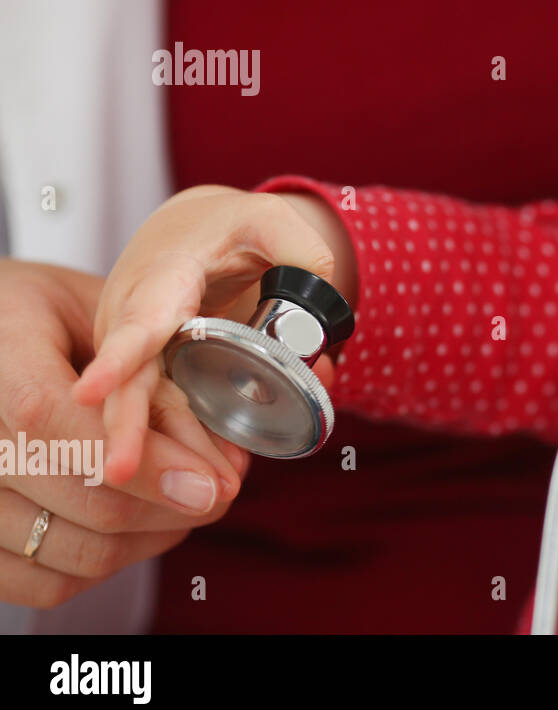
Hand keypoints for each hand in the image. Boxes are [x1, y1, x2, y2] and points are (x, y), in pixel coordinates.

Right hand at [0, 259, 249, 608]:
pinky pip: (43, 584)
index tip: (211, 483)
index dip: (142, 464)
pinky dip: (105, 566)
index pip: (52, 422)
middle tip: (218, 493)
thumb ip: (155, 382)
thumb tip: (225, 464)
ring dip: (148, 540)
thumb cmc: (46, 319)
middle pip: (77, 500)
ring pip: (72, 552)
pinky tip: (138, 529)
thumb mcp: (102, 319)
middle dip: (168, 508)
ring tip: (185, 505)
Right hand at [71, 186, 344, 483]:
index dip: (116, 358)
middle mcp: (132, 321)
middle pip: (127, 384)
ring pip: (146, 413)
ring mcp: (133, 354)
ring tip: (220, 489)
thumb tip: (320, 316)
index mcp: (159, 279)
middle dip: (127, 433)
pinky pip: (160, 419)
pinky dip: (184, 450)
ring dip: (173, 454)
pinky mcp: (143, 378)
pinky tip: (220, 479)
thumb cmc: (229, 229)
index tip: (85, 393)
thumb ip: (303, 252)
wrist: (187, 234)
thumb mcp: (269, 220)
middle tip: (122, 474)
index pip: (138, 321)